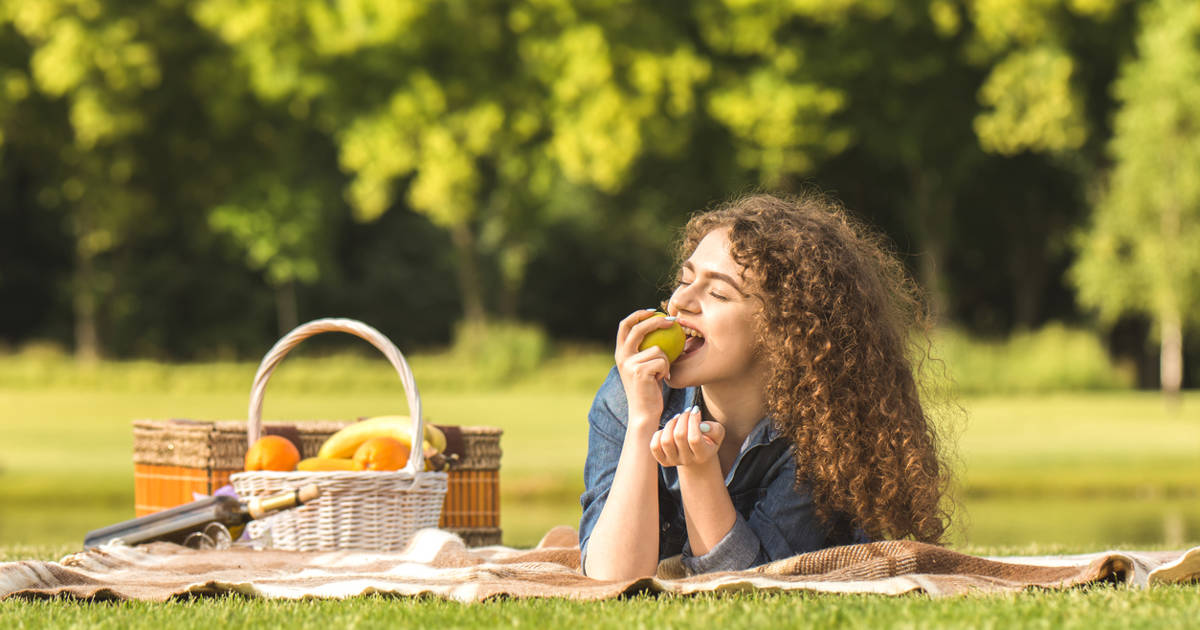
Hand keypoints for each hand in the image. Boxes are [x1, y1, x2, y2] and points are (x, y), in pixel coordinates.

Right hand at [615, 309, 677, 427]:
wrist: (644, 413)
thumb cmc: (650, 389)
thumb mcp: (644, 366)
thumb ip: (646, 349)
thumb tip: (660, 327)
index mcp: (620, 353)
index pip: (625, 325)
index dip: (638, 314)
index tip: (654, 312)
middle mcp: (621, 357)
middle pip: (639, 328)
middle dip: (656, 321)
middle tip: (672, 322)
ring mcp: (629, 364)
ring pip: (658, 349)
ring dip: (665, 361)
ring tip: (660, 374)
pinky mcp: (639, 371)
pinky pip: (662, 361)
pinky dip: (666, 370)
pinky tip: (660, 380)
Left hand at [650, 405, 725, 467]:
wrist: (696, 453)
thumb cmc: (707, 438)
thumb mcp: (717, 433)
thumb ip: (715, 429)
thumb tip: (702, 426)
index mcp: (703, 455)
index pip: (694, 438)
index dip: (693, 421)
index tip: (696, 410)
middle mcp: (688, 461)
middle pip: (679, 436)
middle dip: (682, 418)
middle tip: (686, 411)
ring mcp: (674, 462)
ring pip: (666, 440)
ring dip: (671, 424)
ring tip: (678, 418)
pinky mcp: (662, 460)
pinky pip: (654, 446)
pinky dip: (659, 434)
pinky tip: (669, 429)